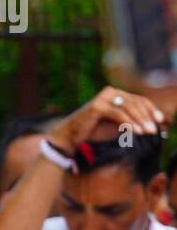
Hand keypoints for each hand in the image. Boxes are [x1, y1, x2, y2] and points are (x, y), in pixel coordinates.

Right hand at [46, 87, 164, 152]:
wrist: (69, 137)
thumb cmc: (92, 132)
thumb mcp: (116, 125)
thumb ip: (131, 121)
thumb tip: (153, 124)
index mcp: (115, 95)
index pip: (139, 100)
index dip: (151, 110)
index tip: (160, 120)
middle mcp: (109, 92)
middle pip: (135, 102)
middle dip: (147, 116)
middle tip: (155, 128)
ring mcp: (102, 98)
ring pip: (128, 107)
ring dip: (140, 120)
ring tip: (148, 131)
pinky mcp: (96, 106)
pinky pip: (118, 114)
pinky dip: (129, 122)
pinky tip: (136, 131)